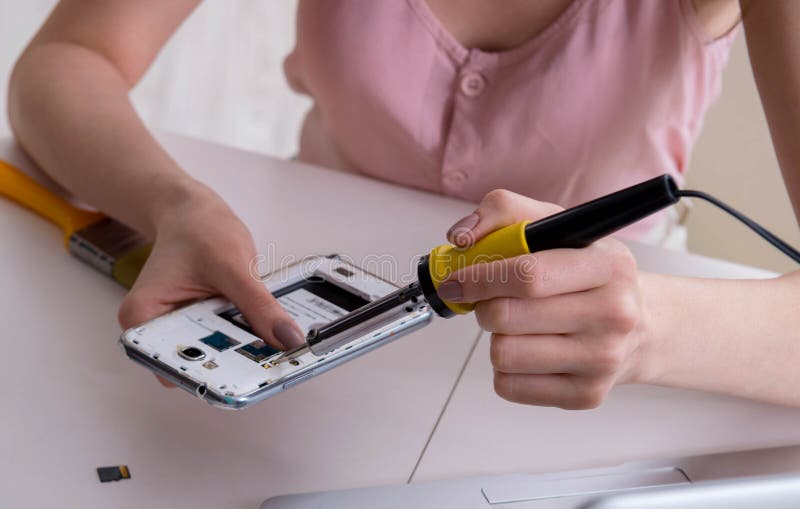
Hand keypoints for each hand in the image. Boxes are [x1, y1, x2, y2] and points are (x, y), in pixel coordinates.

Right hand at [117, 184, 304, 386]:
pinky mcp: (197, 327)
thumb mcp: (233, 266)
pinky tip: (265, 330)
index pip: (177, 365)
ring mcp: (176, 331)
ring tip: (273, 344)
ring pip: (213, 357)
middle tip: (275, 360)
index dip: (216, 374)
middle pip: (196, 366)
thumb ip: (259, 306)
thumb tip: (288, 340)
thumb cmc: (199, 230)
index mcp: (142, 318)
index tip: (254, 375)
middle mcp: (152, 332)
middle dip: (236, 365)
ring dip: (243, 352)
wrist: (193, 214)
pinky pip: (224, 343)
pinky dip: (244, 338)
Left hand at [442, 190, 645, 408]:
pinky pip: (510, 386)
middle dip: (484, 307)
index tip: (457, 280)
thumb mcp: (559, 227)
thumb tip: (461, 236)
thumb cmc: (589, 276)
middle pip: (507, 317)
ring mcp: (603, 359)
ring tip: (518, 326)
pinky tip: (529, 351)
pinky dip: (506, 369)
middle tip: (493, 301)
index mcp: (607, 265)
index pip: (527, 275)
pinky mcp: (586, 395)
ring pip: (504, 354)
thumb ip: (505, 212)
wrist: (641, 327)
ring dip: (497, 338)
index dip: (479, 278)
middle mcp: (613, 314)